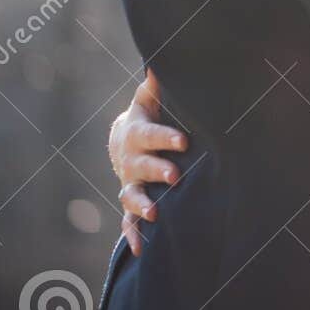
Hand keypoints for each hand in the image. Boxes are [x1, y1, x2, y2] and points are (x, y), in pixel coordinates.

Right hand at [110, 70, 186, 255]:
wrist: (125, 140)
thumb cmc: (148, 115)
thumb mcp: (150, 97)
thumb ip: (157, 84)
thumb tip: (164, 59)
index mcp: (136, 132)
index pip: (148, 134)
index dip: (164, 137)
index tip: (184, 140)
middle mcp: (129, 160)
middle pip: (140, 166)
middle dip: (156, 171)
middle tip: (175, 176)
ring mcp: (129, 183)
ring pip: (131, 196)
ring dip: (142, 206)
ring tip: (155, 214)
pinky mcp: (131, 203)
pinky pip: (128, 221)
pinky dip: (132, 235)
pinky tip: (140, 250)